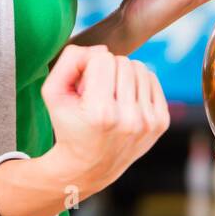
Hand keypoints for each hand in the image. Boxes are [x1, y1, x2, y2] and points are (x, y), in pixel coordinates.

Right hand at [41, 44, 169, 198]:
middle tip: (96, 92)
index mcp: (101, 112)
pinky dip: (138, 83)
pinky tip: (126, 99)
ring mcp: (148, 122)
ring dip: (123, 75)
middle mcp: (128, 118)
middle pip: (123, 62)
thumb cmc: (68, 125)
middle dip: (107, 71)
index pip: (102, 59)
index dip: (89, 66)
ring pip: (140, 68)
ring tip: (111, 96)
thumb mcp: (53, 93)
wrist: (89, 166)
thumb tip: (102, 50)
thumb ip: (69, 61)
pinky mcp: (161, 122)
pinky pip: (152, 80)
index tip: (83, 84)